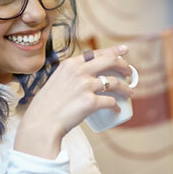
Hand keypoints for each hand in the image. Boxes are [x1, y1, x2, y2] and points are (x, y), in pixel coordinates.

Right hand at [14, 45, 133, 158]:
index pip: (97, 53)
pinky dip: (116, 106)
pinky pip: (110, 102)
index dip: (114, 51)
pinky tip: (118, 109)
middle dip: (124, 66)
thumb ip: (71, 76)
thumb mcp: (57, 81)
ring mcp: (85, 86)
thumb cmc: (47, 106)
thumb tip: (87, 77)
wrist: (41, 123)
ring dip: (126, 88)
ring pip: (114, 83)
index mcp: (70, 64)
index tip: (125, 50)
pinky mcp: (90, 102)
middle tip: (130, 73)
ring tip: (130, 93)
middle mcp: (78, 71)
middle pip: (110, 62)